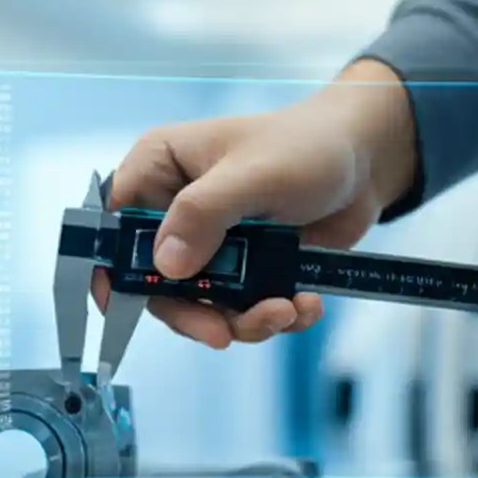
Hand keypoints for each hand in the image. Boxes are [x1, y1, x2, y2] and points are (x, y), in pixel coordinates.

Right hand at [92, 59, 416, 348]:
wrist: (367, 163)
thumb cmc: (308, 146)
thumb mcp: (253, 174)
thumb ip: (204, 214)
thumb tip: (165, 265)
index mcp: (160, 170)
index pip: (111, 223)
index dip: (110, 267)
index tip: (125, 305)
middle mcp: (176, 210)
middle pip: (155, 281)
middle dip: (193, 313)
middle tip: (224, 332)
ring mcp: (211, 244)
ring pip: (201, 306)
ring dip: (242, 321)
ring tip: (285, 312)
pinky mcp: (244, 269)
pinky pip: (241, 310)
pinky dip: (272, 317)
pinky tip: (304, 305)